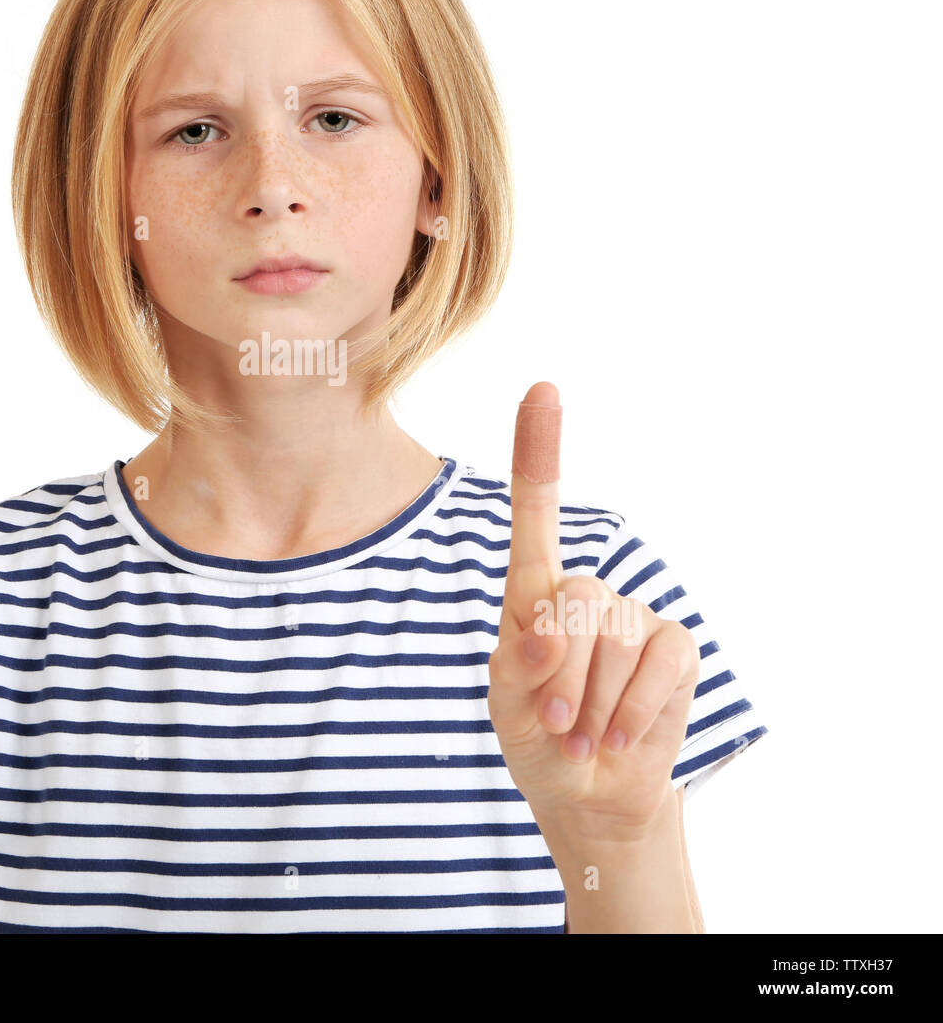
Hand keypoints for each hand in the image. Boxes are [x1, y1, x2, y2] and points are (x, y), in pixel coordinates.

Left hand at [486, 381, 700, 840]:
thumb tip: (551, 630)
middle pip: (572, 602)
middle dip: (559, 675)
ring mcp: (635, 617)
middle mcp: (587, 594)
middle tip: (557, 722)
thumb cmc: (542, 739)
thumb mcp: (510, 705)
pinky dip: (632, 713)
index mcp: (534, 595)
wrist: (592, 797)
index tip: (543, 389)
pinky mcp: (675, 648)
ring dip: (592, 706)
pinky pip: (658, 665)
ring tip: (585, 733)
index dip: (540, 451)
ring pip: (610, 640)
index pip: (536, 516)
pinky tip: (620, 737)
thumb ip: (522, 665)